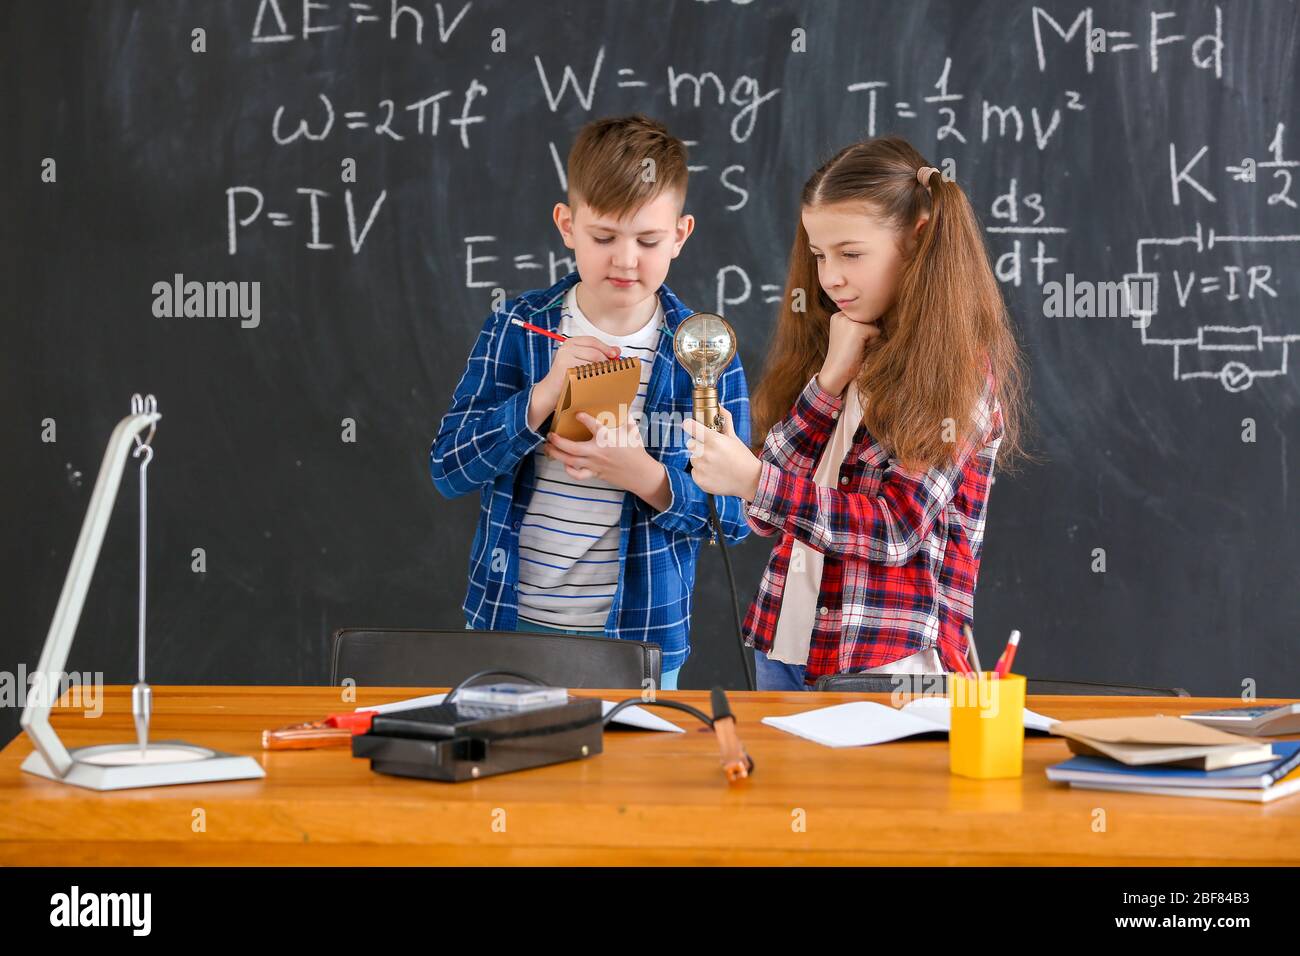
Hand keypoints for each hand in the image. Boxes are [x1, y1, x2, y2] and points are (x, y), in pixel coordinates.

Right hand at [528, 336, 620, 430]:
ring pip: (591, 361)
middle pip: (594, 351)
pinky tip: (595, 381)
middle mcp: (566, 347)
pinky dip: (593, 376)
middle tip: (610, 369)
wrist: (551, 391)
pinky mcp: (564, 367)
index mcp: (571, 342)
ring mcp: (564, 356)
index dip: (605, 347)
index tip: (615, 354)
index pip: (592, 341)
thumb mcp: (582, 362)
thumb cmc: (568, 377)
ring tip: (603, 376)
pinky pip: (585, 371)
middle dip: (605, 361)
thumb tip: (616, 350)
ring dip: (600, 369)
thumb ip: (597, 354)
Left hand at [544, 412, 670, 509]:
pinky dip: (569, 471)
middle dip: (558, 441)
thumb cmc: (636, 451)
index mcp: (608, 439)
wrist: (640, 474)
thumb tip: (621, 402)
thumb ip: (625, 416)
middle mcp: (598, 452)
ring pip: (571, 461)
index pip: (593, 426)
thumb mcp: (632, 430)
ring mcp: (595, 464)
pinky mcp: (595, 473)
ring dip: (557, 454)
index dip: (584, 419)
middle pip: (572, 448)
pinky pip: (579, 475)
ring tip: (548, 447)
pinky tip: (565, 464)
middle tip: (550, 434)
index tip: (577, 414)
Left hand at [682, 408, 761, 499]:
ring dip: (700, 459)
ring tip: (715, 463)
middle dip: (699, 445)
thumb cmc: (742, 456)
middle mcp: (706, 453)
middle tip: (711, 450)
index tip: (690, 425)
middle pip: (691, 443)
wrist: (750, 480)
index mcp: (714, 440)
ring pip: (693, 458)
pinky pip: (694, 471)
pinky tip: (714, 473)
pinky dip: (702, 472)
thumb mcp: (733, 436)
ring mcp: (702, 468)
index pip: (689, 426)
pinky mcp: (699, 480)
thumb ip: (725, 420)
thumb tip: (718, 406)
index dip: (689, 425)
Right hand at [816, 310, 881, 394]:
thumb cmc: (846, 358)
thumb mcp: (849, 337)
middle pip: (870, 319)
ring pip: (874, 325)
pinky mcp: (856, 328)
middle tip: (853, 347)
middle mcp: (842, 315)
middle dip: (867, 334)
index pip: (864, 316)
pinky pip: (876, 332)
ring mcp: (848, 320)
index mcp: (838, 316)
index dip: (863, 332)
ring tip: (856, 349)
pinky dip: (872, 343)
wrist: (835, 373)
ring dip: (870, 339)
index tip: (851, 344)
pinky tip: (859, 351)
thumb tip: (881, 317)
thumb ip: (860, 324)